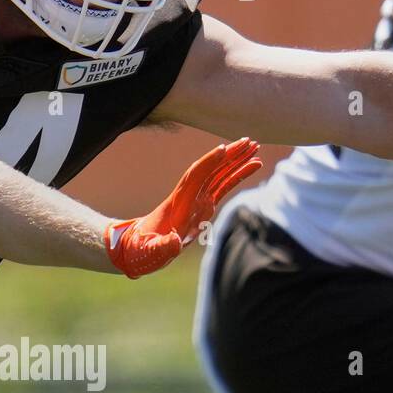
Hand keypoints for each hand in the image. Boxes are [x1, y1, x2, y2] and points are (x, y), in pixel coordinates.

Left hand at [106, 137, 262, 278]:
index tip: (223, 149)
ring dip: (236, 160)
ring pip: (219, 174)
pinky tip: (254, 165)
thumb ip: (162, 247)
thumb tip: (174, 242)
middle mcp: (189, 196)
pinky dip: (238, 176)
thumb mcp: (150, 251)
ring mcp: (197, 200)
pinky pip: (223, 187)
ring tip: (255, 147)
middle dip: (229, 155)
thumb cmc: (142, 250)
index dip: (208, 162)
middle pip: (211, 169)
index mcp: (177, 202)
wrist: (137, 248)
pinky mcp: (203, 206)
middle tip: (249, 141)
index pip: (195, 176)